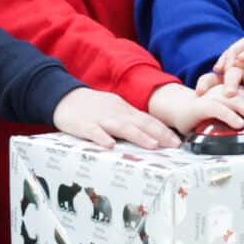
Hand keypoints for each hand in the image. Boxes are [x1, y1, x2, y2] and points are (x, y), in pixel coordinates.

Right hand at [53, 87, 180, 150]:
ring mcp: (100, 118)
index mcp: (125, 111)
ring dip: (138, 136)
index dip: (164, 130)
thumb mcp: (115, 110)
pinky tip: (109, 145)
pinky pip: (94, 132)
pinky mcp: (83, 125)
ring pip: (122, 127)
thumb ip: (131, 122)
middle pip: (140, 123)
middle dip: (159, 134)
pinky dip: (102, 138)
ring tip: (152, 146)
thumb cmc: (94, 108)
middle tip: (174, 145)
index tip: (178, 141)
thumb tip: (152, 135)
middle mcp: (117, 113)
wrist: (65, 97)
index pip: (148, 120)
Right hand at [149, 80, 243, 135]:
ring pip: (239, 99)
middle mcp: (232, 86)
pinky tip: (239, 125)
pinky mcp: (203, 103)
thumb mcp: (236, 110)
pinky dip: (229, 116)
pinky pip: (218, 108)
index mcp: (243, 85)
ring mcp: (217, 93)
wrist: (181, 109)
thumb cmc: (213, 111)